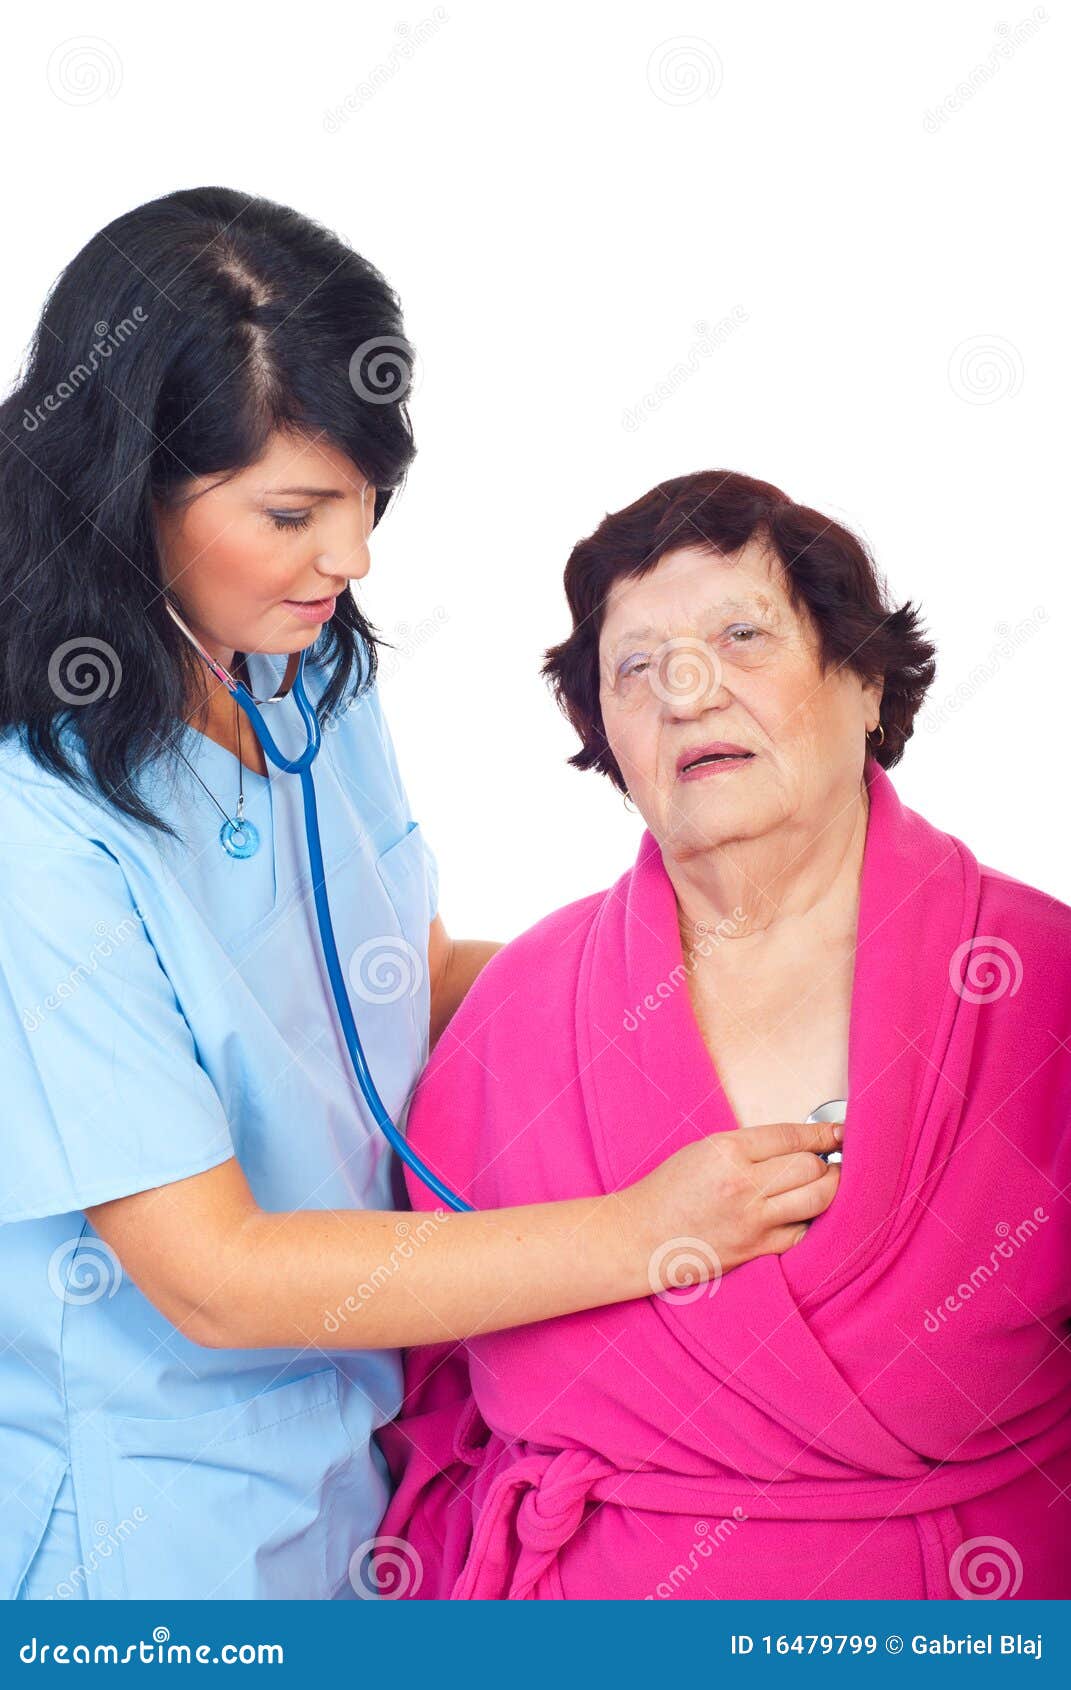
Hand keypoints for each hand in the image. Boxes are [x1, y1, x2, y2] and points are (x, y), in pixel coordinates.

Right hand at [627, 1119, 842, 1291]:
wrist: (639, 1237)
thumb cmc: (667, 1191)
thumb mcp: (703, 1150)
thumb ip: (749, 1148)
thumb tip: (797, 1146)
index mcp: (727, 1151)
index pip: (792, 1137)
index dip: (823, 1134)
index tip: (838, 1132)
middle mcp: (742, 1184)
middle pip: (811, 1168)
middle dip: (828, 1163)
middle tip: (832, 1161)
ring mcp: (751, 1220)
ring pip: (816, 1200)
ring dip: (829, 1190)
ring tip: (829, 1184)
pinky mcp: (755, 1250)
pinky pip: (801, 1233)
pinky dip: (809, 1221)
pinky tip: (804, 1213)